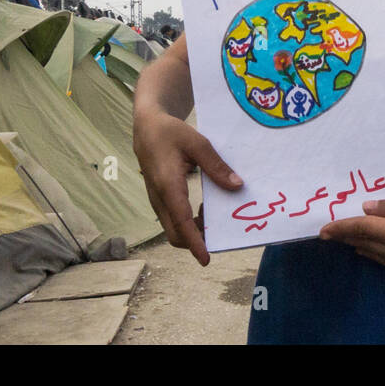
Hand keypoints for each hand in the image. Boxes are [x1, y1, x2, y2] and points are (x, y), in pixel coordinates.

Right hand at [132, 107, 241, 265]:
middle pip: (175, 234)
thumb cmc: (171, 132)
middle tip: (221, 230)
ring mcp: (156, 201)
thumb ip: (216, 166)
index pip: (181, 222)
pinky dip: (189, 222)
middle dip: (197, 241)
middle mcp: (159, 199)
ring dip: (194, 231)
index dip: (194, 242)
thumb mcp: (197, 143)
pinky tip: (205, 208)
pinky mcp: (159, 199)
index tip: (206, 258)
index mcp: (168, 186)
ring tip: (216, 215)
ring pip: (173, 229)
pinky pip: (173, 219)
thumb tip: (237, 186)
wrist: (146, 127)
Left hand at [319, 190, 384, 276]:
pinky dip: (375, 253)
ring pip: (376, 256)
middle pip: (366, 245)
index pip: (363, 230)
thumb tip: (366, 209)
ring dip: (359, 245)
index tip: (322, 229)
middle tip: (327, 232)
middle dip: (346, 237)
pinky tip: (368, 248)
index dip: (341, 227)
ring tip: (343, 238)